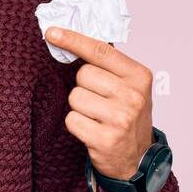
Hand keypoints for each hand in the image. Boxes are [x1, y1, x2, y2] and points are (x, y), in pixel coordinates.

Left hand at [44, 26, 154, 180]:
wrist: (138, 159)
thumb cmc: (128, 117)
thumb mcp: (130, 87)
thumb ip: (108, 65)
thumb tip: (71, 40)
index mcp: (139, 76)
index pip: (100, 51)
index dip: (73, 40)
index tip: (52, 32)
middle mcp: (133, 96)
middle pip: (83, 75)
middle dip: (84, 87)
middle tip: (100, 102)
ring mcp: (120, 118)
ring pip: (75, 97)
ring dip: (80, 108)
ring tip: (97, 118)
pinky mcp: (105, 139)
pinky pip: (71, 119)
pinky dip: (77, 125)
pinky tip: (93, 130)